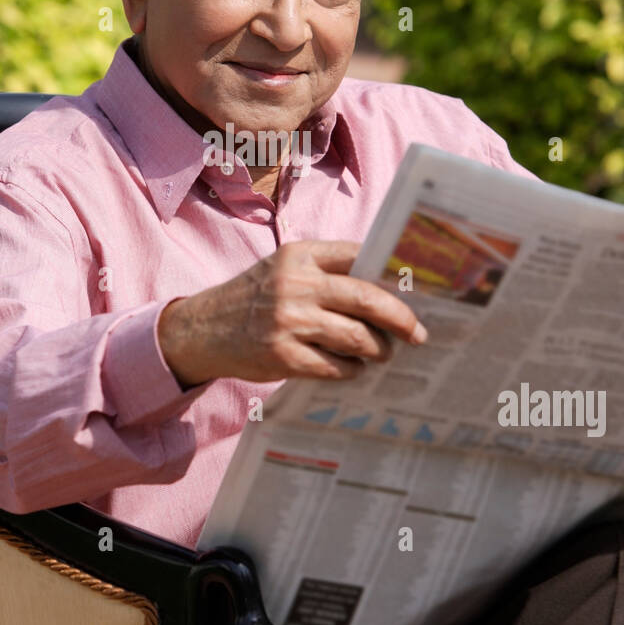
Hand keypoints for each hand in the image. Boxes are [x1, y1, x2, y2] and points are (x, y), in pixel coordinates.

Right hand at [157, 240, 426, 388]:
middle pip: (368, 299)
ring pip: (357, 337)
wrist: (203, 330)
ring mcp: (288, 321)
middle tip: (418, 333)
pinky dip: (352, 369)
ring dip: (379, 349)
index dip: (394, 275)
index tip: (420, 291)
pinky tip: (353, 368)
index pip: (361, 257)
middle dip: (402, 319)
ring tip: (383, 353)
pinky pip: (336, 367)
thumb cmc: (254, 298)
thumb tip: (389, 287)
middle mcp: (296, 284)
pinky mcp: (283, 356)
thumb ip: (327, 270)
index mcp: (300, 254)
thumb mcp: (284, 268)